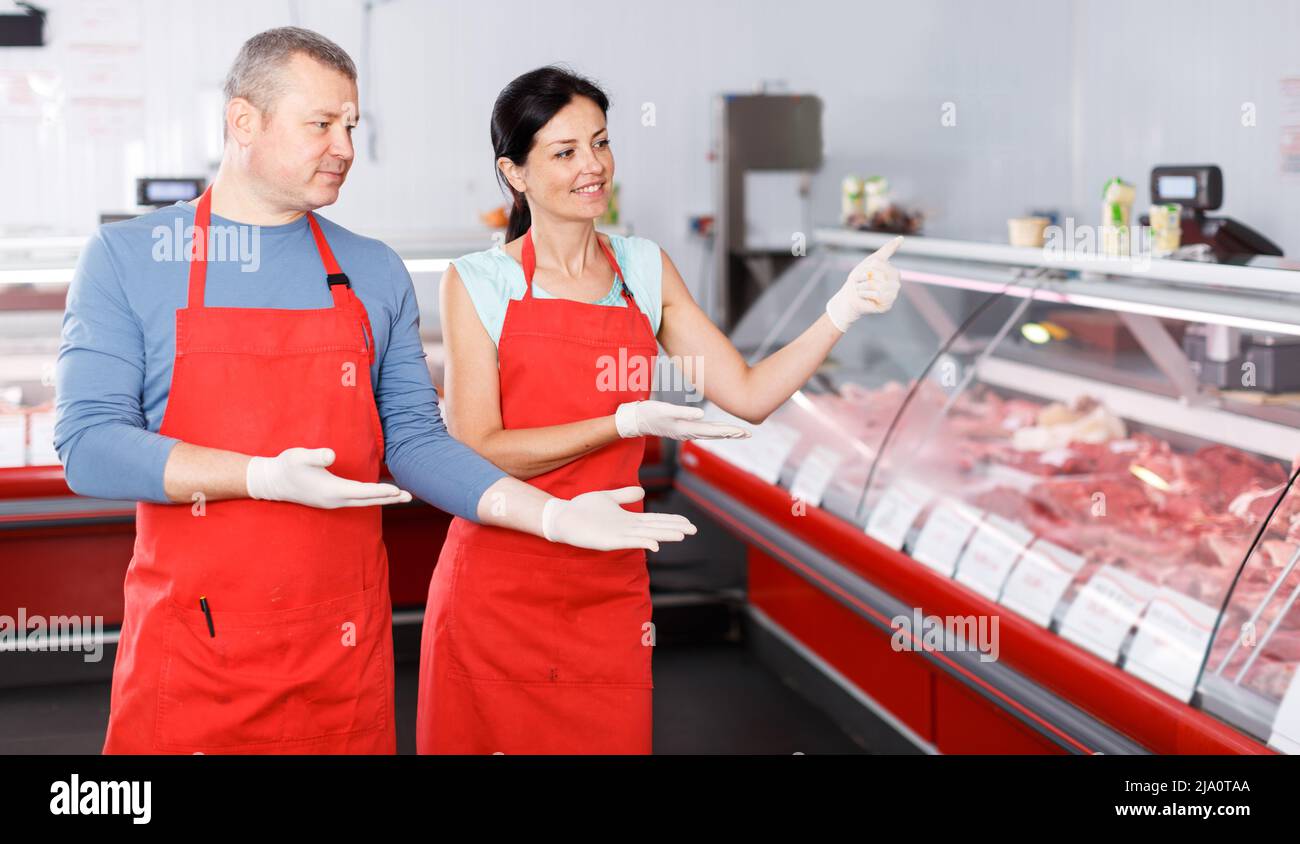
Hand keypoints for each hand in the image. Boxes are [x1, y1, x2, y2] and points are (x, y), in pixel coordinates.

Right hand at [246, 447, 411, 508]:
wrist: (271, 481)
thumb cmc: (286, 466)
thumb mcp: (298, 457)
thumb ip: (315, 456)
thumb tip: (331, 456)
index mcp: (331, 490)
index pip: (362, 492)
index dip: (381, 491)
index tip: (398, 490)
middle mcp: (335, 500)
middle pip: (368, 500)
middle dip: (389, 498)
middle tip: (410, 496)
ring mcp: (332, 502)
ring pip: (363, 501)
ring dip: (382, 499)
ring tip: (400, 495)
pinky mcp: (330, 500)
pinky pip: (356, 500)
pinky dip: (370, 498)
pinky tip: (379, 494)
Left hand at [541, 486, 696, 550]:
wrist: (562, 517)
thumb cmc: (582, 509)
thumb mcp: (608, 498)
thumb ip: (625, 495)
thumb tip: (642, 491)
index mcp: (628, 519)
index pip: (655, 520)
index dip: (671, 521)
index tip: (688, 522)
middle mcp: (626, 528)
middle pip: (656, 527)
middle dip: (674, 528)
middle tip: (694, 530)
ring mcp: (618, 536)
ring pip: (647, 535)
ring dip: (664, 535)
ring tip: (681, 535)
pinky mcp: (608, 542)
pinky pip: (629, 542)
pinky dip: (643, 542)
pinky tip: (656, 543)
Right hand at [614, 400, 750, 440]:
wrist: (634, 420)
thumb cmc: (648, 413)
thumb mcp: (665, 410)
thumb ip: (684, 412)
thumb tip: (702, 415)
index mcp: (686, 428)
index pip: (713, 430)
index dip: (728, 431)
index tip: (743, 432)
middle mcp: (687, 432)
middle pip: (714, 434)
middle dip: (731, 434)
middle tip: (748, 434)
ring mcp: (684, 431)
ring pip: (709, 434)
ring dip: (723, 434)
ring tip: (737, 434)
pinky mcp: (680, 428)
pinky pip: (701, 431)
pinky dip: (712, 432)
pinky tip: (717, 432)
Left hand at [825, 235, 902, 331]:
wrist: (849, 297)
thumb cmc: (860, 279)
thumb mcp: (872, 261)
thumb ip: (887, 250)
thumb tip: (902, 237)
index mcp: (894, 272)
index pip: (879, 264)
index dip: (868, 267)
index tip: (864, 272)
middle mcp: (896, 284)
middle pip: (879, 274)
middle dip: (864, 277)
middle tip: (861, 283)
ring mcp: (893, 295)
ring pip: (878, 285)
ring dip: (863, 286)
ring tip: (862, 290)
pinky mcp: (887, 305)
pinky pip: (877, 295)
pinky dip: (865, 294)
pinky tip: (864, 297)